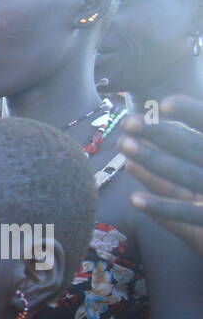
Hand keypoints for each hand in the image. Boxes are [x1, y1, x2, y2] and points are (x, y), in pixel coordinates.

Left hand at [121, 95, 202, 255]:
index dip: (191, 113)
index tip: (164, 103)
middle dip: (159, 134)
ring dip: (152, 161)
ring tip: (123, 146)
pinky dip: (159, 206)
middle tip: (128, 121)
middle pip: (191, 147)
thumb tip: (159, 136)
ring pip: (183, 176)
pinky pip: (183, 215)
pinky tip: (134, 199)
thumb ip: (195, 152)